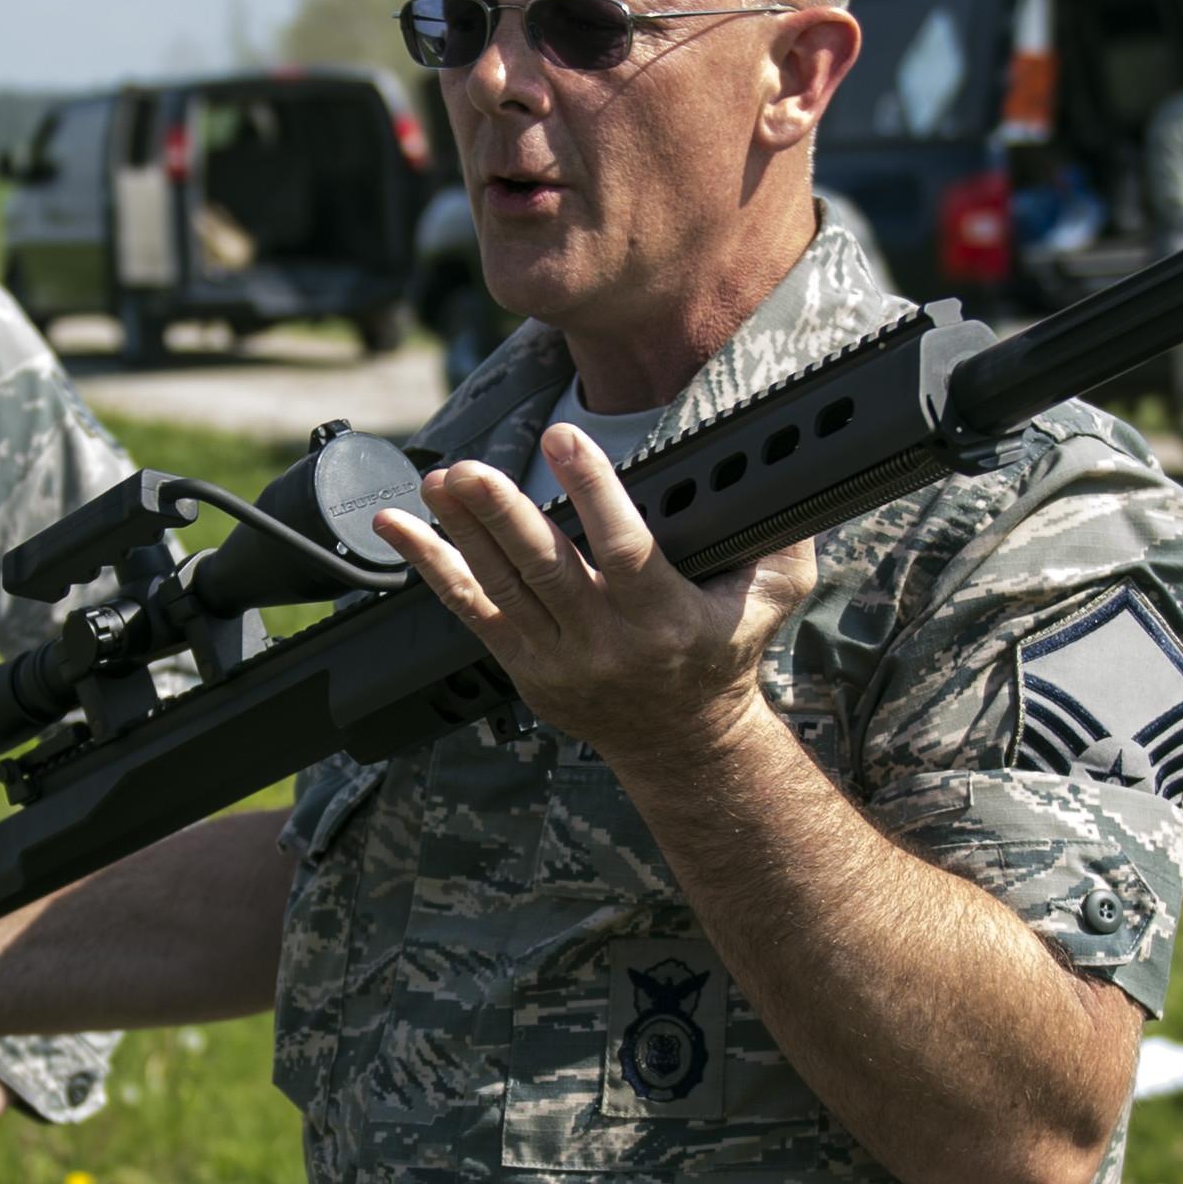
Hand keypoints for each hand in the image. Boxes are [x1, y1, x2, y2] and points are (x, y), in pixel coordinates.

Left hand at [379, 427, 819, 771]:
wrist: (684, 744)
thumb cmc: (726, 654)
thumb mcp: (772, 600)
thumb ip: (780, 539)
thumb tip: (785, 469)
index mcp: (666, 619)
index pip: (623, 548)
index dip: (592, 490)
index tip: (565, 438)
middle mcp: (607, 643)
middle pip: (546, 569)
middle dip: (502, 515)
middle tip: (470, 469)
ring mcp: (558, 659)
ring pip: (500, 587)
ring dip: (461, 532)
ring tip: (437, 481)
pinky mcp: (523, 667)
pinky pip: (469, 612)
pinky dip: (429, 568)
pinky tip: (397, 528)